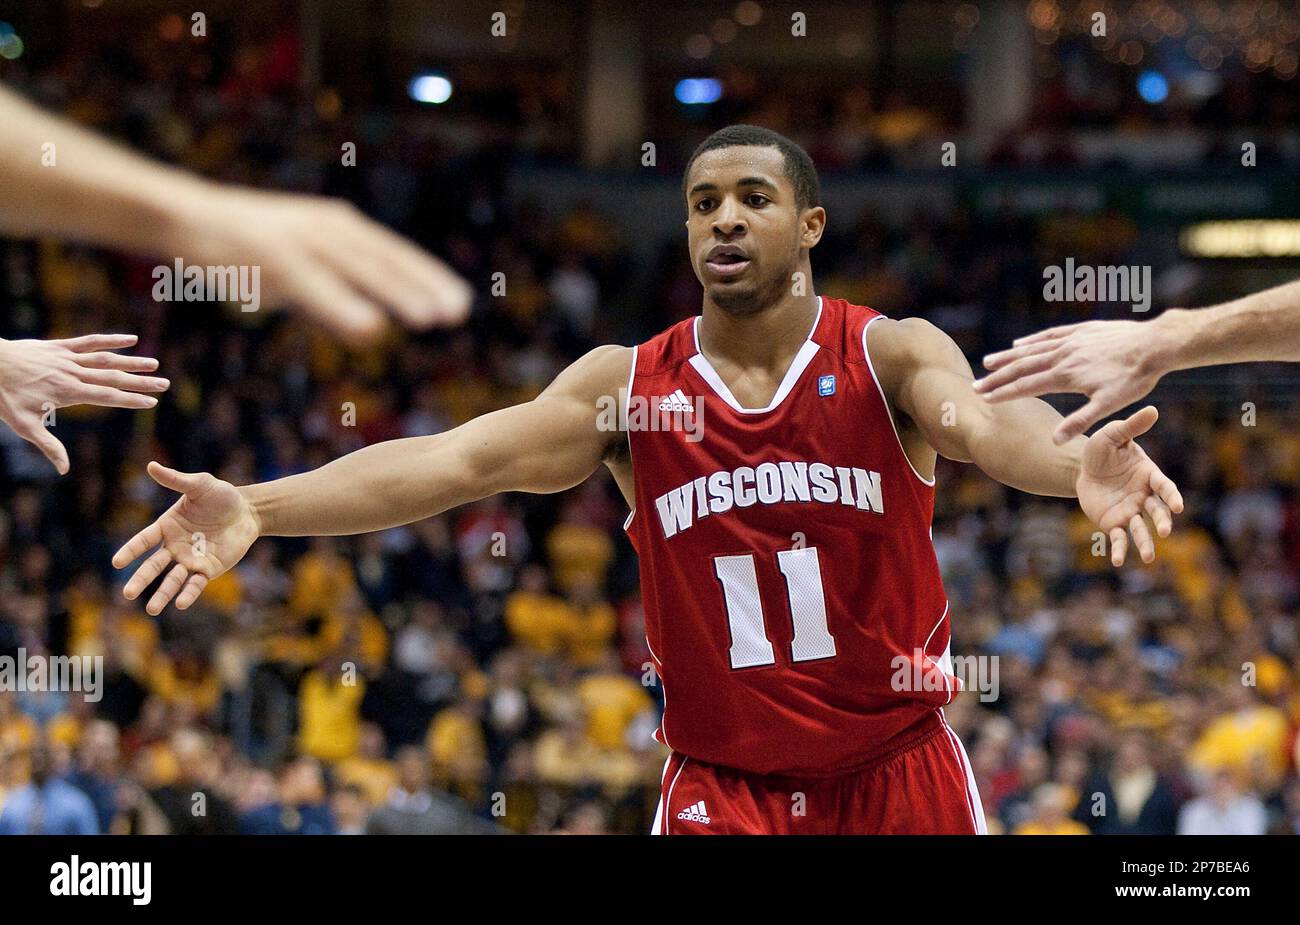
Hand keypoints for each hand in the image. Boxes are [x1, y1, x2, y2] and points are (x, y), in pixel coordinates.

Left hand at [0, 334, 166, 473]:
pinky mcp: (61, 346)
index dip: (131, 400)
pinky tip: (131, 340)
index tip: (152, 402)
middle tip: (164, 384)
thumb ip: (48, 446)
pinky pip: (90, 341)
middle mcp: (73, 374)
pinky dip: (111, 340)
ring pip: (106, 359)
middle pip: (113, 378)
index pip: (107, 397)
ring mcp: (68, 358)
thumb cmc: (4, 396)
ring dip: (132, 362)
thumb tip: (64, 470)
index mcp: (68, 393)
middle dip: (140, 382)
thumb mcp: (24, 425)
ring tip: (154, 364)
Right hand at [112, 462, 260, 614]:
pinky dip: (189, 593)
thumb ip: (176, 480)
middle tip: (126, 595)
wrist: (248, 511)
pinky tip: (181, 604)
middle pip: (153, 566)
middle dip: (140, 580)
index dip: (131, 551)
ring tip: (151, 610)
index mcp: (167, 527)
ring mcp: (191, 560)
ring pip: (172, 579)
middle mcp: (174, 546)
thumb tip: (151, 466)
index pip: (143, 540)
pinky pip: (196, 584)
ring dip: (162, 594)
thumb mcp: (200, 485)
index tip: (116, 563)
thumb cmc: (221, 496)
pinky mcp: (209, 569)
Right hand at [169, 184, 472, 341]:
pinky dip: (345, 306)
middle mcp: (327, 229)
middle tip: (459, 314)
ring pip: (360, 268)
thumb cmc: (246, 250)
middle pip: (386, 259)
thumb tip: (372, 332)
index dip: (428, 277)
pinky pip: (317, 286)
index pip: (394, 254)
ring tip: (430, 319)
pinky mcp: (274, 258)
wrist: (186, 217)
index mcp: (338, 229)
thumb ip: (335, 303)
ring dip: (397, 293)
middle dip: (424, 286)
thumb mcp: (299, 277)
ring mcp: (302, 241)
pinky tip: (371, 328)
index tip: (461, 303)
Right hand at [975, 320, 1164, 444]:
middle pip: (1022, 367)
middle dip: (997, 377)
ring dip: (1008, 357)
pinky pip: (1049, 335)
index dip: (1004, 393)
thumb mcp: (1109, 405)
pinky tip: (1019, 344)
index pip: (1027, 386)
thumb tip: (1055, 440)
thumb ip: (1080, 421)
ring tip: (988, 362)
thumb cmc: (1134, 378)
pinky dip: (1031, 341)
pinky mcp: (1081, 331)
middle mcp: (1063, 356)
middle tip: (976, 384)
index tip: (985, 399)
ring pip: (1032, 349)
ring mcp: (1071, 341)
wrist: (1155, 345)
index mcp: (1066, 376)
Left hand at [1074, 406, 1183, 565]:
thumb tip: (1153, 409)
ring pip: (1141, 528)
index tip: (1177, 506)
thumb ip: (1132, 426)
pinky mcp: (1113, 522)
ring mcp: (1130, 511)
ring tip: (1148, 557)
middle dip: (1161, 521)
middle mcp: (1144, 496)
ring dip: (1145, 542)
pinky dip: (1120, 549)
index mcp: (1149, 475)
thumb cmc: (1103, 449)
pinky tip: (1117, 562)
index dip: (1171, 496)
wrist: (1083, 467)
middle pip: (1156, 511)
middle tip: (1164, 530)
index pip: (1164, 486)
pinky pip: (1118, 538)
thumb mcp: (1113, 435)